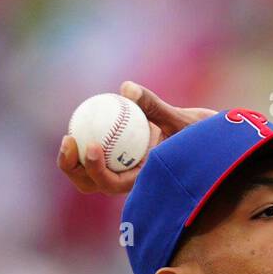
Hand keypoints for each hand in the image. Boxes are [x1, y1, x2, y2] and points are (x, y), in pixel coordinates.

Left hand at [57, 81, 216, 195]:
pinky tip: (79, 121)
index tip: (91, 146)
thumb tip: (126, 88)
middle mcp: (128, 180)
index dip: (96, 171)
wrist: (204, 141)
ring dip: (73, 160)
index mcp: (143, 180)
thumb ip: (154, 106)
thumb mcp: (182, 119)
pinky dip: (85, 140)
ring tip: (69, 136)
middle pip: (92, 184)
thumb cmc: (199, 135)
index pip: (113, 184)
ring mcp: (120, 171)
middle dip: (74, 170)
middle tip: (69, 140)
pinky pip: (94, 152)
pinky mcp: (115, 159)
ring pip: (88, 173)